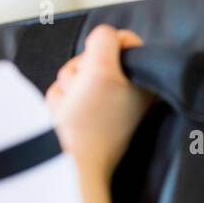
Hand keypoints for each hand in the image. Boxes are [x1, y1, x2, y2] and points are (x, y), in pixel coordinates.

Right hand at [45, 25, 155, 181]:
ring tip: (73, 111)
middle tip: (83, 94)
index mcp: (144, 81)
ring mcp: (103, 105)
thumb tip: (104, 36)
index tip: (101, 65)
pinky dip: (59, 104)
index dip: (103, 47)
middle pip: (92, 57)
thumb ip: (105, 40)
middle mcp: (128, 91)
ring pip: (73, 74)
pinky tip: (64, 119)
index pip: (123, 39)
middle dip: (78, 72)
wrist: (70, 165)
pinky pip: (63, 95)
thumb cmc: (91, 123)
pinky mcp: (83, 117)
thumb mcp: (101, 69)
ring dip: (66, 90)